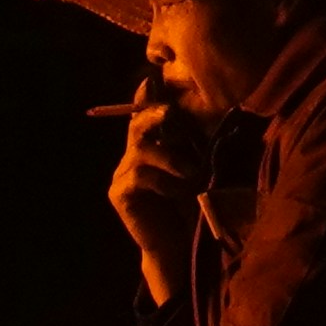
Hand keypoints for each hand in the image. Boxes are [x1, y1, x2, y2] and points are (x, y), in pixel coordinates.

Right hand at [106, 88, 200, 302]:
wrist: (181, 246)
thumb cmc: (192, 207)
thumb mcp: (195, 168)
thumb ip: (190, 144)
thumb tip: (206, 108)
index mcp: (148, 149)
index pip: (143, 116)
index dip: (146, 98)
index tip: (152, 79)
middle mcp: (131, 158)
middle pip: (137, 125)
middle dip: (155, 114)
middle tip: (171, 113)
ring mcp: (122, 176)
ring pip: (142, 150)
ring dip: (171, 158)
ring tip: (191, 174)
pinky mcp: (119, 194)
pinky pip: (139, 175)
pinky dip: (162, 180)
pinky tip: (176, 192)